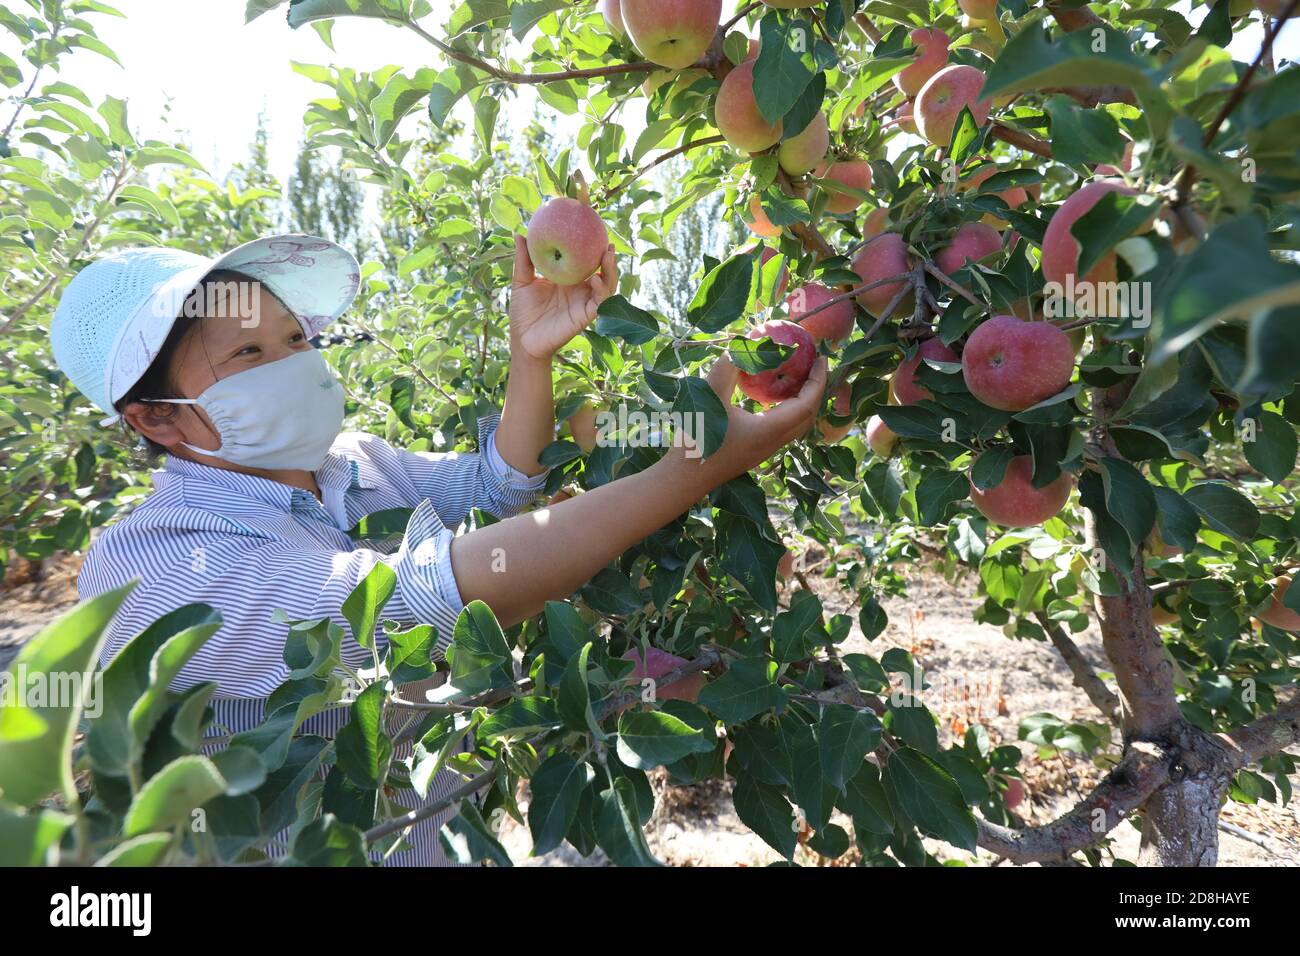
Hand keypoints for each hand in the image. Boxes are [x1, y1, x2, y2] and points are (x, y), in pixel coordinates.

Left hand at [508, 233, 618, 361]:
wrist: (523, 338)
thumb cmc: (523, 311)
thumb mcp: (522, 281)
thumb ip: (524, 259)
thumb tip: (519, 234)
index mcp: (569, 279)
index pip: (586, 261)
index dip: (594, 247)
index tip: (595, 230)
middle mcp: (580, 290)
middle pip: (602, 271)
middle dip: (609, 257)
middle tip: (608, 242)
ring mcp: (584, 303)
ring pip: (607, 286)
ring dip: (610, 271)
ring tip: (607, 256)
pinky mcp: (585, 316)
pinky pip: (599, 303)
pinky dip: (600, 290)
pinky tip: (594, 279)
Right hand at [670, 354, 828, 487]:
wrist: (683, 477)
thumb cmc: (696, 438)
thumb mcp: (709, 394)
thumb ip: (728, 367)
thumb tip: (742, 343)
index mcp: (770, 430)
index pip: (807, 403)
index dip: (818, 380)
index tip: (822, 358)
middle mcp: (774, 442)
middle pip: (808, 415)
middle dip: (815, 388)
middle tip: (813, 364)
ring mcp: (766, 450)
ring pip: (797, 425)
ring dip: (803, 401)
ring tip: (797, 377)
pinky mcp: (756, 452)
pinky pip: (783, 429)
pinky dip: (787, 410)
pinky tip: (772, 397)